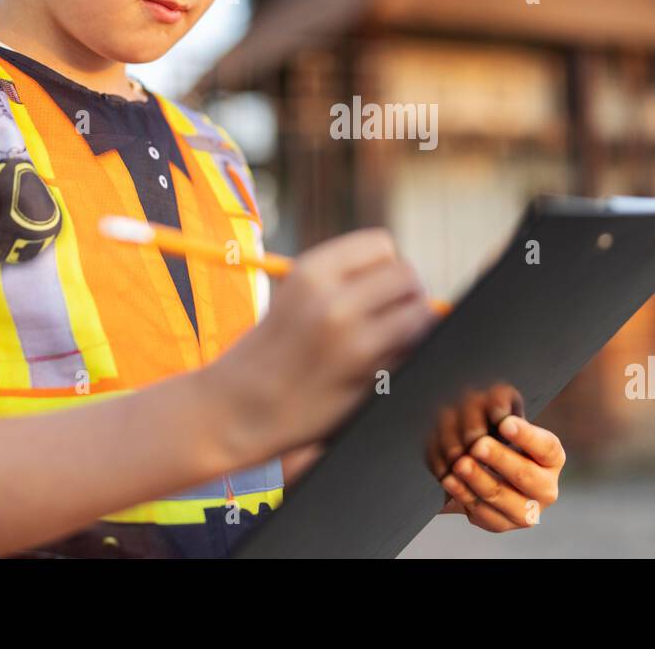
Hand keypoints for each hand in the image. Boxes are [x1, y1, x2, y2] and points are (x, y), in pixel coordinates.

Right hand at [211, 228, 437, 459]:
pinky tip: (377, 367)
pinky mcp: (366, 380)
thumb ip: (343, 280)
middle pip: (407, 276)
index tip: (374, 286)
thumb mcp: (296, 294)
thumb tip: (407, 276)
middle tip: (389, 316)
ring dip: (414, 326)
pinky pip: (412, 354)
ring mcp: (352, 342)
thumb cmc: (269, 351)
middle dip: (405, 294)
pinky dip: (406, 358)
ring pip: (420, 315)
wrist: (234, 409)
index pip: (381, 244)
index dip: (383, 265)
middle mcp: (333, 302)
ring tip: (388, 340)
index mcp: (311, 272)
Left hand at [426, 388, 564, 531]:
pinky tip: (450, 480)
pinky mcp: (500, 524)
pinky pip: (481, 513)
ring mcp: (525, 511)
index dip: (526, 436)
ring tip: (461, 463)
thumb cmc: (499, 438)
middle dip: (500, 459)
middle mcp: (545, 488)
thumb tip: (493, 413)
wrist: (490, 469)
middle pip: (525, 476)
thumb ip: (502, 414)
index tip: (505, 423)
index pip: (545, 447)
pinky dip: (463, 495)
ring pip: (502, 497)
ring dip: (479, 480)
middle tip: (478, 445)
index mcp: (552, 459)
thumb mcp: (505, 422)